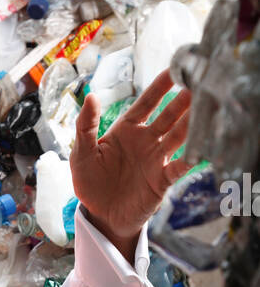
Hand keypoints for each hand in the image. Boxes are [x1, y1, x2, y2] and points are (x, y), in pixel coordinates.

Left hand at [70, 69, 192, 245]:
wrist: (100, 216)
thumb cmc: (90, 182)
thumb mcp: (81, 153)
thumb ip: (85, 126)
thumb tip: (91, 96)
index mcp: (127, 129)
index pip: (147, 103)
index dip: (159, 87)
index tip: (173, 69)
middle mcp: (146, 140)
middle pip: (168, 116)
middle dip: (183, 101)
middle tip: (197, 83)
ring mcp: (156, 159)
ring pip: (178, 137)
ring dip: (190, 124)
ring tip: (204, 108)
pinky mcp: (162, 180)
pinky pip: (179, 167)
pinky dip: (189, 159)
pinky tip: (198, 150)